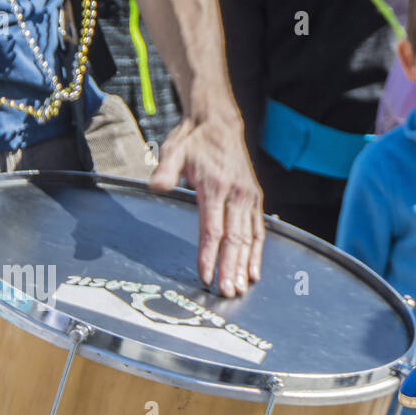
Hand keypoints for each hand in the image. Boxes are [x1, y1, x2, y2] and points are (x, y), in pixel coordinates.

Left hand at [150, 110, 264, 296]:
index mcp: (216, 186)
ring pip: (250, 237)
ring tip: (242, 287)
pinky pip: (259, 228)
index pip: (213, 229)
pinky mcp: (254, 197)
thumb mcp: (173, 151)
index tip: (206, 276)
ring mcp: (249, 196)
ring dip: (246, 264)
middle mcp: (237, 193)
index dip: (209, 255)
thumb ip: (165, 170)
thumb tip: (156, 186)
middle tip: (227, 292)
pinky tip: (254, 269)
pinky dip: (258, 251)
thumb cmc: (194, 140)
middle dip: (231, 267)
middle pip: (235, 238)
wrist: (219, 122)